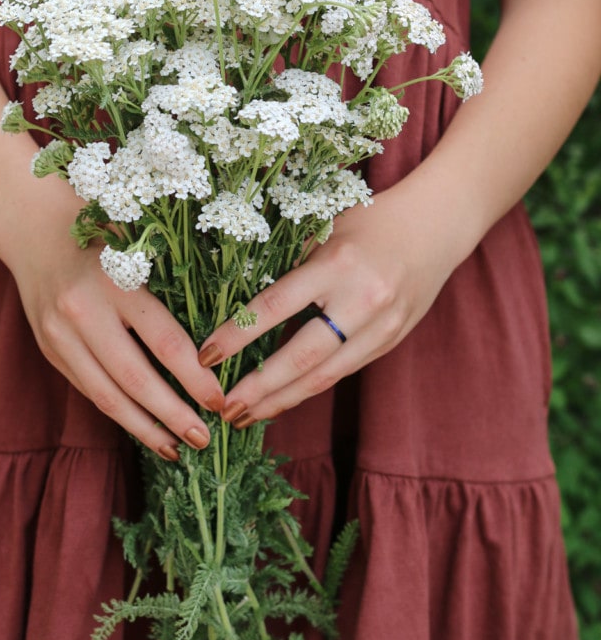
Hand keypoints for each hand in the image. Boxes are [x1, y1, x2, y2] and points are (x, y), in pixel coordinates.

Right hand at [5, 188, 224, 459]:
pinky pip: (89, 389)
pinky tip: (143, 427)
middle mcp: (83, 312)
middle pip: (135, 378)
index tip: (220, 400)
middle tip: (205, 440)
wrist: (33, 226)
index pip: (163, 341)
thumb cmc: (103, 228)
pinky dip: (118, 412)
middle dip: (172, 414)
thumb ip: (172, 277)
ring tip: (175, 450)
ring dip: (144, 427)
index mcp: (115, 280)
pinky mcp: (49, 350)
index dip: (194, 377)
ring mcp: (60, 335)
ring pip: (106, 395)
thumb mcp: (139, 242)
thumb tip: (222, 333)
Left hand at [197, 182, 462, 427]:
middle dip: (260, 388)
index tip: (206, 356)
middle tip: (223, 409)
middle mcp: (361, 300)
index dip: (238, 336)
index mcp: (336, 264)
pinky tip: (284, 398)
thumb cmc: (367, 222)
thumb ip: (288, 264)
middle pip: (302, 357)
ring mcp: (381, 327)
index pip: (275, 307)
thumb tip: (235, 301)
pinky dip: (310, 387)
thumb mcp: (323, 229)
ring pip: (325, 376)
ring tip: (247, 416)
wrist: (432, 227)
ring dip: (283, 400)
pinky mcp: (390, 342)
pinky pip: (344, 371)